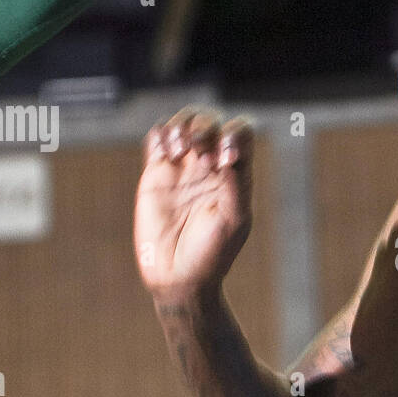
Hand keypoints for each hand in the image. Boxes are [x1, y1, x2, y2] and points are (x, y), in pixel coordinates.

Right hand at [134, 108, 254, 305]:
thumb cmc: (212, 252)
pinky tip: (166, 154)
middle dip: (205, 126)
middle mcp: (210, 165)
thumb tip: (229, 152)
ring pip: (183, 122)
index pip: (241, 133)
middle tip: (200, 153)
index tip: (224, 159)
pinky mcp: (156, 173)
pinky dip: (161, 134)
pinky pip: (157, 138)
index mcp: (236, 173)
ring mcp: (183, 167)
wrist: (176, 276)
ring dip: (182, 124)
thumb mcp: (233, 220)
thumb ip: (235, 184)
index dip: (234, 134)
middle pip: (210, 121)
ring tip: (179, 151)